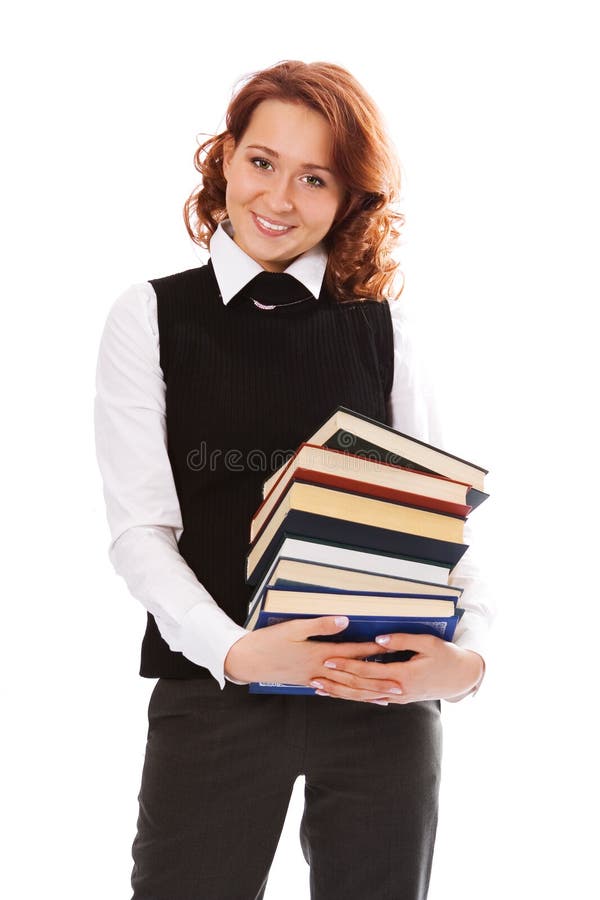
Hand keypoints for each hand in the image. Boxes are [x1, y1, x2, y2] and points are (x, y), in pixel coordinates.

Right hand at [224, 615, 386, 687]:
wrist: (247, 660)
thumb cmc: (269, 641)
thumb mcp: (293, 627)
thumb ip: (321, 624)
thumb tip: (345, 620)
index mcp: (318, 653)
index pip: (352, 653)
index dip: (373, 652)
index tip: (393, 651)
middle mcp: (320, 670)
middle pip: (354, 677)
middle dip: (378, 681)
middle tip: (400, 684)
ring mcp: (314, 680)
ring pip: (346, 690)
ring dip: (368, 694)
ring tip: (387, 697)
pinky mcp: (308, 684)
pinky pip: (334, 693)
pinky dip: (349, 696)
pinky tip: (359, 698)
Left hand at [309, 633, 484, 704]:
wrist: (461, 678)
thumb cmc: (446, 657)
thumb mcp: (427, 643)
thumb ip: (402, 640)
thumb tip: (378, 639)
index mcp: (403, 675)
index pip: (368, 671)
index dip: (347, 666)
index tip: (328, 660)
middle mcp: (397, 691)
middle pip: (360, 688)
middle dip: (336, 682)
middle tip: (314, 677)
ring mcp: (397, 698)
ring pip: (363, 697)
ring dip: (340, 693)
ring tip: (320, 688)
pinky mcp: (398, 698)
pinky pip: (371, 698)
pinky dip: (353, 696)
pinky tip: (340, 694)